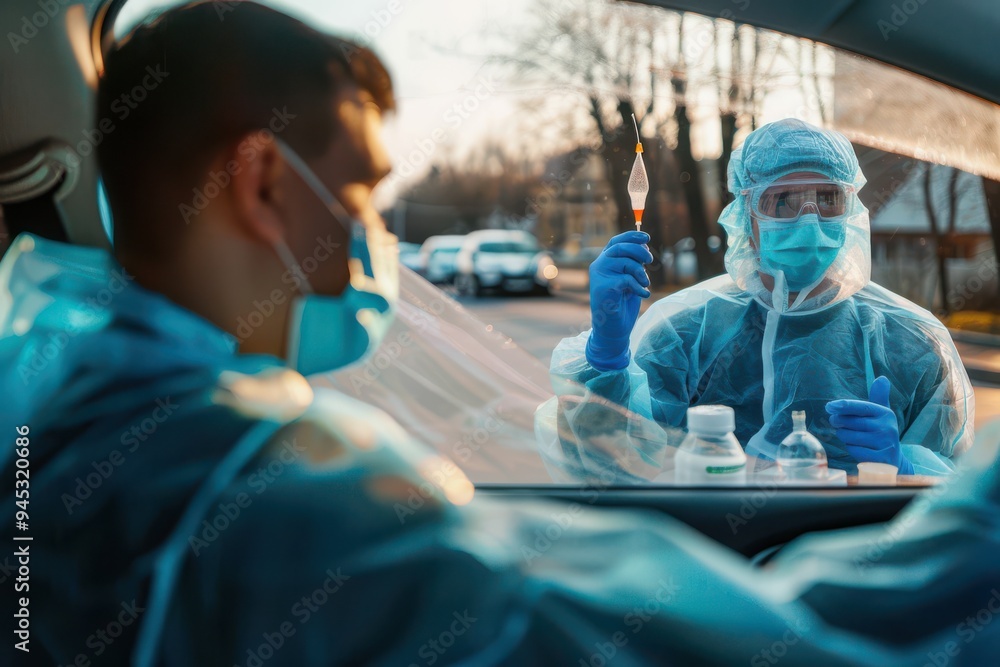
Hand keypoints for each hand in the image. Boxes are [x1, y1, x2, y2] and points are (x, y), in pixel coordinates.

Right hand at [586, 231, 651, 370]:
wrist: (613, 329)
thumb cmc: (622, 304)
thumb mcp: (631, 279)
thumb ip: (634, 263)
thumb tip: (644, 246)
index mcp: (605, 262)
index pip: (616, 242)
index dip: (631, 236)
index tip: (646, 238)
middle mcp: (598, 266)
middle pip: (620, 248)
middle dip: (639, 252)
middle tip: (650, 261)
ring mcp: (598, 277)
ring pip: (625, 262)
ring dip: (640, 272)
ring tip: (644, 284)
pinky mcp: (603, 287)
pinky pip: (626, 279)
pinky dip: (639, 287)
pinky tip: (643, 295)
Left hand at [825, 376, 913, 474]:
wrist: (893, 458)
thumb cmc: (880, 432)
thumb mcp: (881, 414)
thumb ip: (878, 397)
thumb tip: (882, 379)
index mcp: (885, 414)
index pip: (861, 407)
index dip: (844, 405)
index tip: (829, 406)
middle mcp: (887, 428)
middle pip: (850, 423)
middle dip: (838, 422)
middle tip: (836, 422)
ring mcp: (885, 444)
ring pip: (849, 437)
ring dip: (845, 436)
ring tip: (852, 436)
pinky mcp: (880, 459)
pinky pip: (854, 450)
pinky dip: (852, 449)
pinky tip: (860, 448)